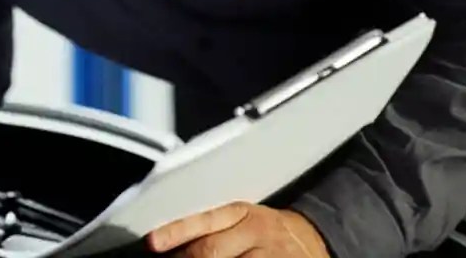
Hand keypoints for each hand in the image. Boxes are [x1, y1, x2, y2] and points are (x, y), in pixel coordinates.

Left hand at [146, 202, 329, 256]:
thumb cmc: (265, 230)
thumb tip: (167, 241)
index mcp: (242, 212)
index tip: (153, 242)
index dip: (175, 231)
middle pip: (211, 250)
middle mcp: (257, 232)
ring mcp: (271, 256)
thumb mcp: (241, 218)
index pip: (203, 219)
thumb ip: (211, 225)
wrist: (312, 240)